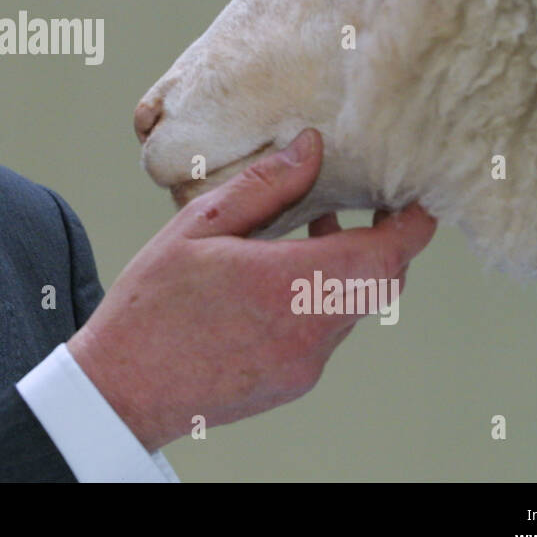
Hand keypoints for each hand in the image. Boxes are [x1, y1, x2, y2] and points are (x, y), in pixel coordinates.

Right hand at [66, 128, 435, 451]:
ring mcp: (306, 364)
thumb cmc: (151, 305)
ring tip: (304, 234)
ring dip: (344, 271)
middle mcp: (311, 330)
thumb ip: (263, 186)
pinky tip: (275, 282)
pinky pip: (326, 334)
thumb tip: (311, 147)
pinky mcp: (293, 383)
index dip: (413, 223)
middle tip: (359, 204)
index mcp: (291, 284)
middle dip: (381, 242)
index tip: (412, 195)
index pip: (388, 254)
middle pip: (381, 282)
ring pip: (353, 307)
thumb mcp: (197, 227)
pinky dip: (318, 301)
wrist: (123, 390)